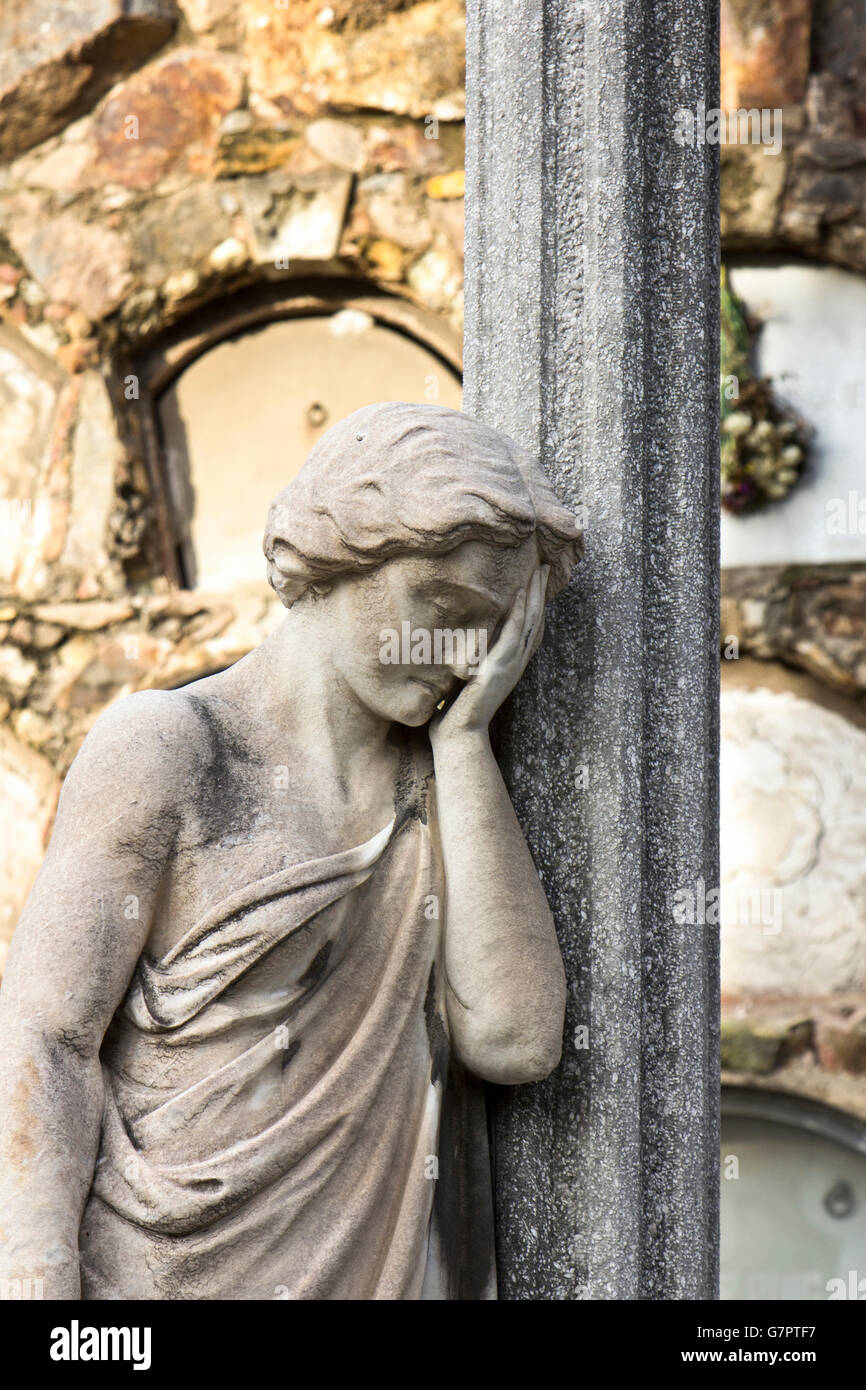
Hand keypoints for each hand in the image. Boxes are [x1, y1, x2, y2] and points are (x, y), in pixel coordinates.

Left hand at [430, 564, 548, 748]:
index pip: (528, 626)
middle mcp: (515, 662)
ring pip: (529, 622)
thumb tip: (465, 643)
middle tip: (544, 564)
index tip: (535, 578)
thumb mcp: (469, 677)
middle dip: (539, 591)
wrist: (459, 734)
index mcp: (510, 663)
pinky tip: (519, 593)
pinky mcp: (498, 667)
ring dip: (534, 594)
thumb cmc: (457, 710)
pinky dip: (517, 613)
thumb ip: (474, 659)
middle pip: (534, 619)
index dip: (534, 602)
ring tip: (538, 570)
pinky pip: (511, 634)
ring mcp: (509, 665)